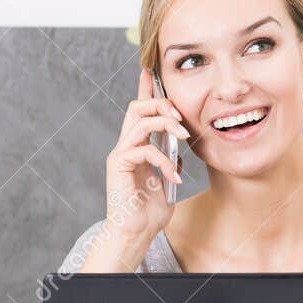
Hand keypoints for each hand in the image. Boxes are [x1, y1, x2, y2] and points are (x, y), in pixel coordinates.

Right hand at [102, 68, 187, 248]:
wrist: (135, 233)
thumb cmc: (149, 212)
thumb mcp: (167, 181)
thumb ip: (170, 162)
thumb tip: (180, 149)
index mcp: (137, 147)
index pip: (140, 111)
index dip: (145, 89)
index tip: (150, 69)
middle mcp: (126, 146)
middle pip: (137, 106)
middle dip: (161, 103)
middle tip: (181, 117)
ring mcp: (121, 154)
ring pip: (140, 119)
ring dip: (166, 123)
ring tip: (183, 137)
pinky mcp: (119, 164)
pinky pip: (145, 148)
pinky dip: (164, 159)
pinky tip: (175, 175)